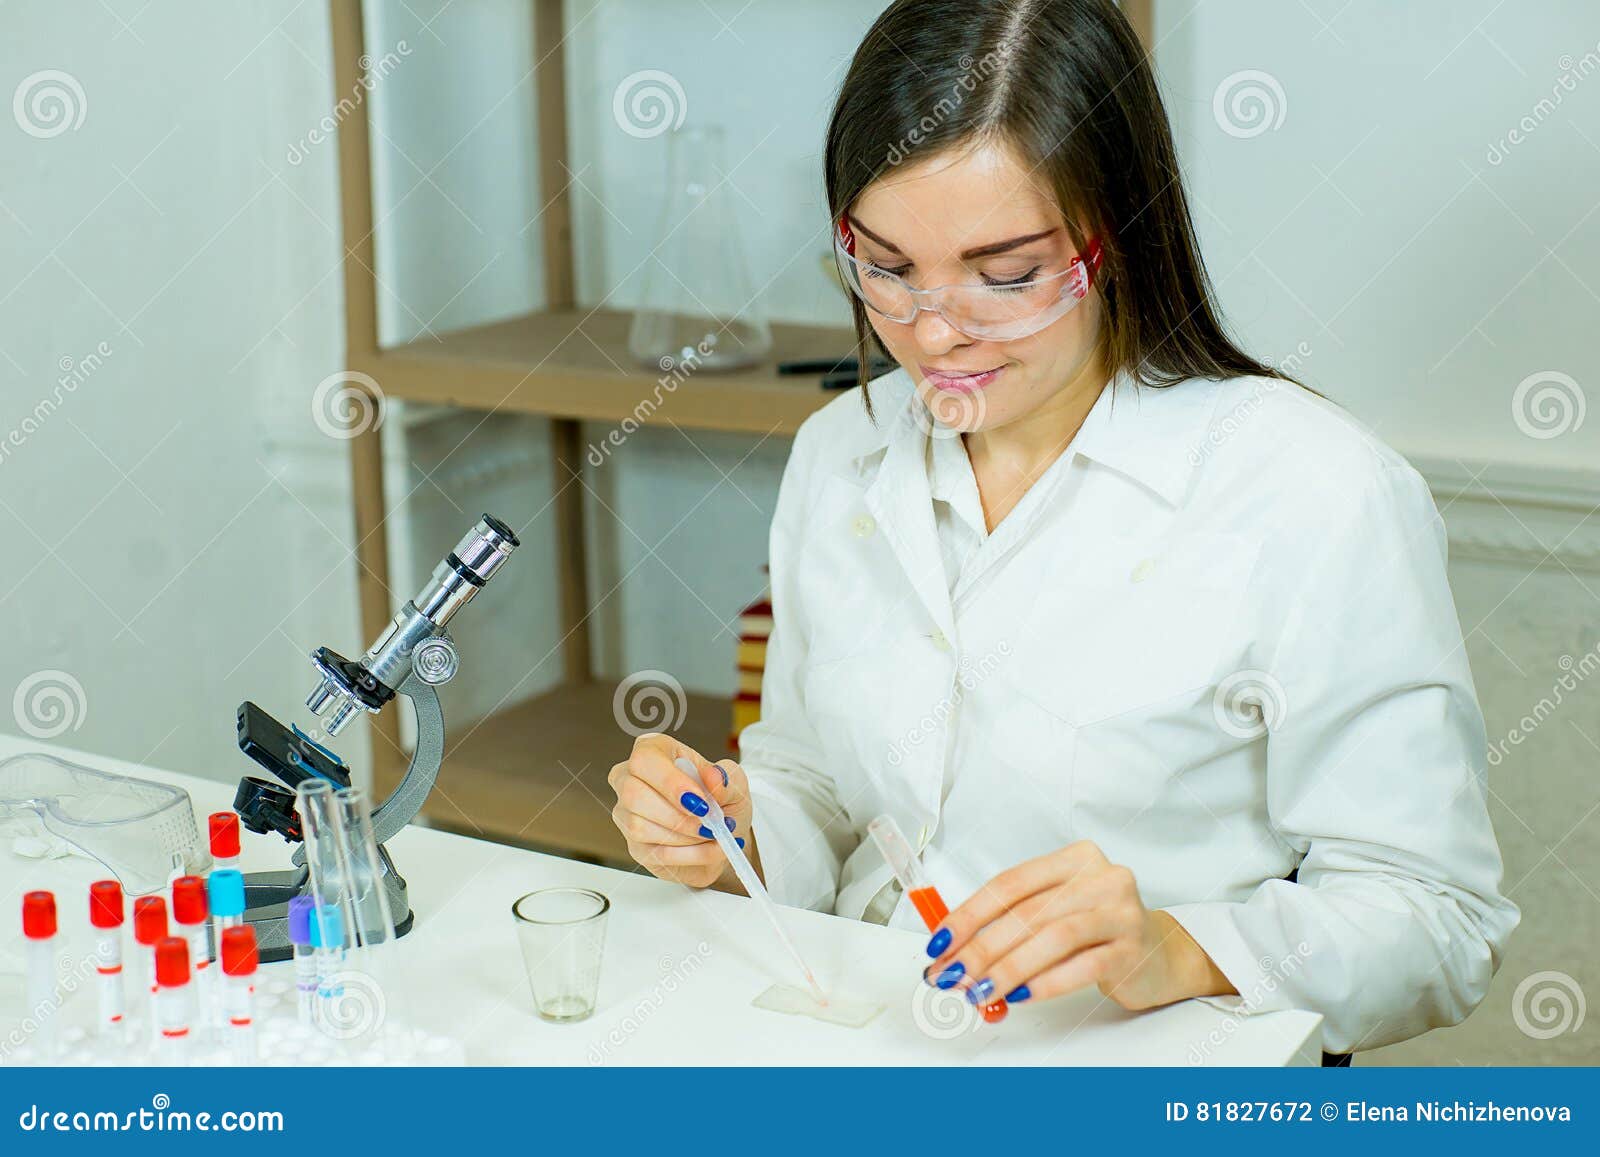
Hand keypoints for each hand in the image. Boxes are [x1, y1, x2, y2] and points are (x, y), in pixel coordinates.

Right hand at [607, 733, 752, 888]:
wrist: (723, 835)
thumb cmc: (722, 800)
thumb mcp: (734, 783)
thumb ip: (725, 778)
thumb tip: (714, 777)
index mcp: (653, 750)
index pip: (644, 760)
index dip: (671, 782)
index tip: (701, 802)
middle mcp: (630, 778)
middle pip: (633, 795)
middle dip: (678, 815)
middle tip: (710, 823)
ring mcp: (627, 814)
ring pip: (641, 827)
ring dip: (686, 836)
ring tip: (713, 833)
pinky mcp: (635, 846)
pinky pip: (656, 853)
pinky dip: (692, 854)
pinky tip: (710, 847)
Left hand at [924, 841, 1234, 1010]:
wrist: (1160, 955)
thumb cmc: (1097, 931)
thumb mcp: (1056, 912)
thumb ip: (1011, 922)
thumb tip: (953, 950)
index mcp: (1073, 859)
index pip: (1009, 883)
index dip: (969, 914)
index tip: (939, 943)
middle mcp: (1101, 877)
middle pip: (1027, 913)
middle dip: (980, 948)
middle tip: (952, 976)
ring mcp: (1121, 911)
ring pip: (1052, 938)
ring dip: (1008, 968)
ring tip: (979, 991)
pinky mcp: (1133, 948)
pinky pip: (1081, 967)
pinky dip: (1044, 983)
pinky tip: (1018, 997)